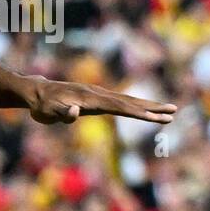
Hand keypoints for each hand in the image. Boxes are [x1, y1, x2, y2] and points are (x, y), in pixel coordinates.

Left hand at [23, 76, 176, 124]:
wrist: (35, 93)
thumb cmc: (41, 106)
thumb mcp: (48, 113)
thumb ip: (61, 114)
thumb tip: (74, 112)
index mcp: (90, 99)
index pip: (121, 107)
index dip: (141, 113)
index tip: (158, 117)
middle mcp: (97, 94)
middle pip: (129, 102)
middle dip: (152, 107)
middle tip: (174, 111)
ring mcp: (97, 94)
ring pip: (126, 100)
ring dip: (147, 105)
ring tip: (167, 109)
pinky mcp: (95, 96)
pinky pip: (119, 101)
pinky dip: (134, 104)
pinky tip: (143, 108)